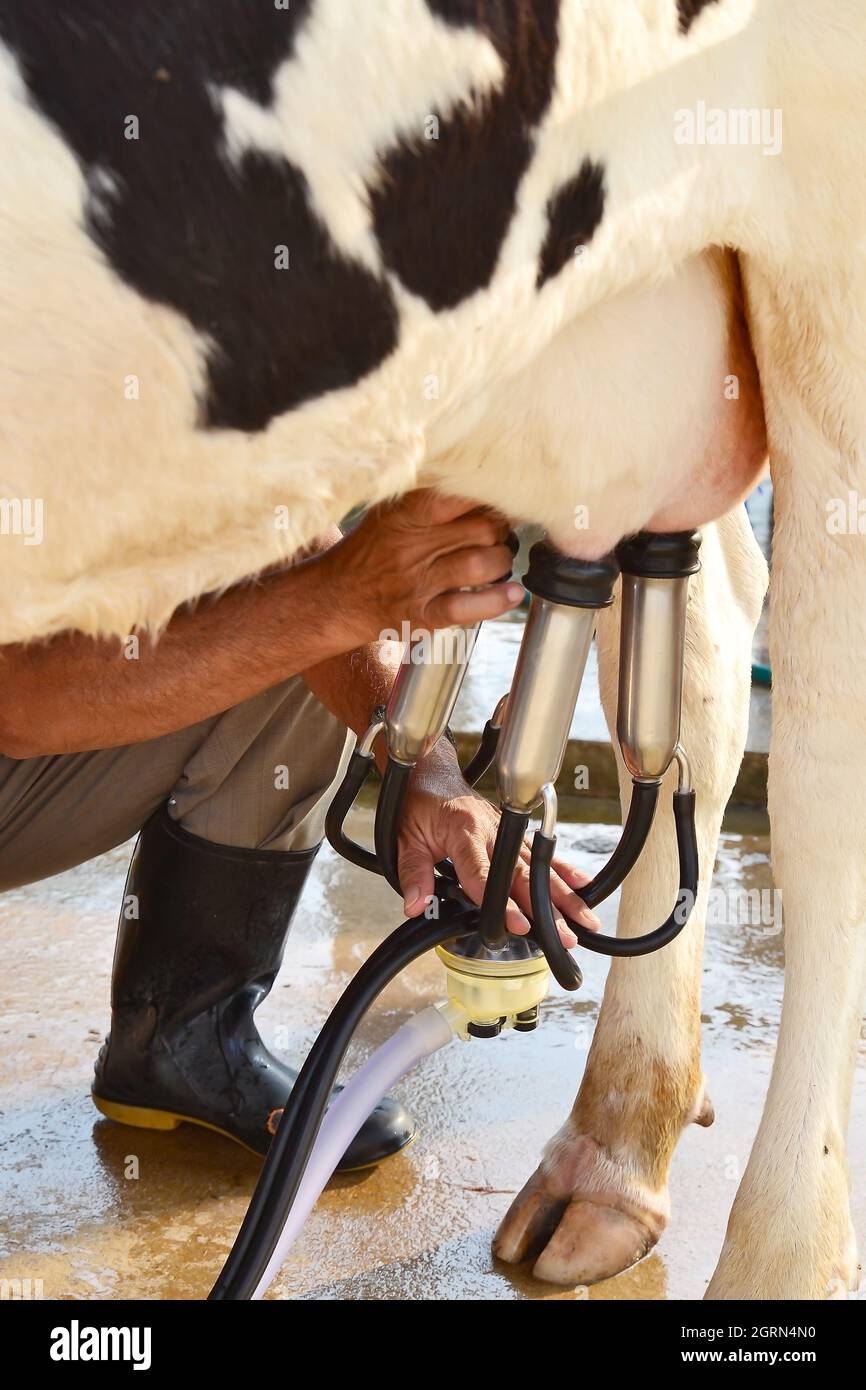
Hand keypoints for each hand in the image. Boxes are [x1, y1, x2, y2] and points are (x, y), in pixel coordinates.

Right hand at [320, 490, 521, 646]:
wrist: (334, 599)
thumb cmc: (370, 550)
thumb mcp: (388, 513)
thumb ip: (427, 497)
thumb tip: (481, 484)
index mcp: (404, 515)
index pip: (459, 494)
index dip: (489, 495)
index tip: (497, 496)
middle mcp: (411, 547)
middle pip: (483, 529)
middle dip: (501, 529)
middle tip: (499, 532)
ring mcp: (418, 583)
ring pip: (483, 564)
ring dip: (503, 561)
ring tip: (499, 559)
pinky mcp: (422, 615)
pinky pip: (469, 607)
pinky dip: (498, 600)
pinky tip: (512, 593)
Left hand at [395, 742, 601, 944]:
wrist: (432, 774)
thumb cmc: (419, 806)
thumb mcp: (405, 839)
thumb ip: (413, 874)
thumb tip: (416, 906)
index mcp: (464, 831)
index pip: (484, 873)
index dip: (502, 902)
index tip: (519, 925)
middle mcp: (491, 830)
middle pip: (522, 874)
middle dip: (546, 908)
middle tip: (566, 936)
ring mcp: (506, 830)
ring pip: (538, 866)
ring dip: (563, 895)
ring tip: (584, 919)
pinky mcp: (513, 832)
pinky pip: (540, 853)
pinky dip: (563, 870)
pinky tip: (584, 886)